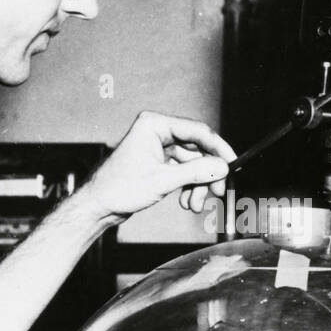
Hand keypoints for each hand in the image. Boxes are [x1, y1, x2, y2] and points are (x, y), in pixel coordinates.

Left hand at [81, 111, 234, 223]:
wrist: (98, 206)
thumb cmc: (118, 188)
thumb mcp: (162, 180)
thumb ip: (195, 172)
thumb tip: (221, 167)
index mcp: (155, 125)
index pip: (198, 132)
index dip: (218, 149)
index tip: (232, 164)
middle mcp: (158, 132)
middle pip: (197, 149)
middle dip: (207, 174)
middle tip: (217, 191)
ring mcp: (159, 147)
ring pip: (192, 164)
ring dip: (197, 185)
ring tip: (194, 204)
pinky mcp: (159, 163)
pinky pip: (184, 171)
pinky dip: (189, 186)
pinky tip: (187, 201)